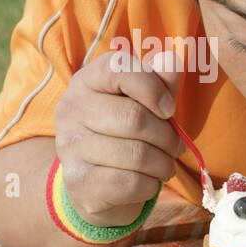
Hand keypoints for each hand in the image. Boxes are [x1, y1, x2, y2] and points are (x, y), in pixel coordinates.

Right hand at [54, 48, 185, 225]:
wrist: (93, 183)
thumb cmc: (124, 133)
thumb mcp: (143, 102)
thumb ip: (160, 81)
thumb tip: (171, 61)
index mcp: (86, 81)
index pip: (118, 68)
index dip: (153, 87)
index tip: (169, 110)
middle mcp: (70, 109)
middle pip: (134, 117)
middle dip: (167, 137)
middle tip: (175, 147)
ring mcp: (69, 146)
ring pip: (137, 154)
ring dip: (163, 164)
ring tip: (165, 166)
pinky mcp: (78, 182)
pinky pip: (130, 183)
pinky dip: (150, 185)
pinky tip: (148, 182)